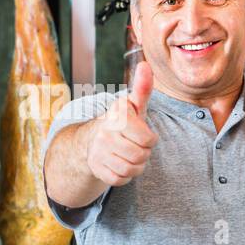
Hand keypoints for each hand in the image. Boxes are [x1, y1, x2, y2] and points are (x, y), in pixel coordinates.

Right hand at [87, 61, 156, 186]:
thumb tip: (145, 65)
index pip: (147, 140)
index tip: (142, 133)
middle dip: (143, 153)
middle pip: (141, 156)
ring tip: (130, 155)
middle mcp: (105, 133)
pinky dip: (125, 176)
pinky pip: (120, 179)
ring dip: (136, 165)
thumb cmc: (122, 121)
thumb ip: (142, 87)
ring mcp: (98, 152)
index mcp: (118, 117)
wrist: (94, 139)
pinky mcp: (97, 169)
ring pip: (131, 169)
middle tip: (136, 145)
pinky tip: (120, 164)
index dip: (150, 139)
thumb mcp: (133, 105)